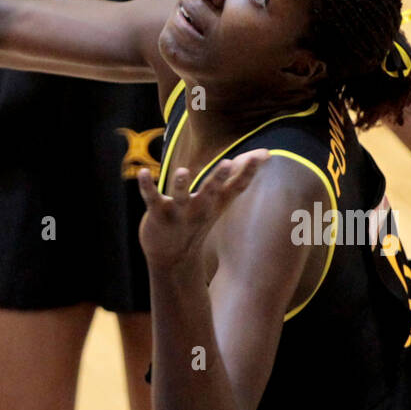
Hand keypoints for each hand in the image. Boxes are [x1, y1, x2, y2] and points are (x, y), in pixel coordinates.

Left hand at [136, 151, 269, 270]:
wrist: (173, 257)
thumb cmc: (199, 218)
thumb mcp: (222, 199)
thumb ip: (239, 175)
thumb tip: (267, 152)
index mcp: (217, 202)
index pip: (237, 186)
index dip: (249, 171)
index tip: (263, 155)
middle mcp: (201, 207)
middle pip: (211, 191)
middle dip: (218, 177)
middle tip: (228, 162)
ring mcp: (179, 212)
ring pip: (181, 197)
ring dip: (182, 185)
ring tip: (183, 171)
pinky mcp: (158, 214)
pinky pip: (151, 198)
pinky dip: (147, 186)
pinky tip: (143, 172)